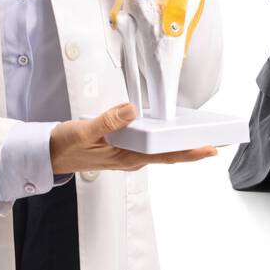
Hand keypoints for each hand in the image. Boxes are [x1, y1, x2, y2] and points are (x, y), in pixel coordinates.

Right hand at [49, 102, 216, 174]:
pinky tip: (172, 131)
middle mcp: (131, 159)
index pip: (165, 156)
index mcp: (126, 157)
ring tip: (205, 136)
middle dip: (195, 149)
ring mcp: (128, 155)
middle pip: (170, 154)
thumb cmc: (65, 145)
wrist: (48, 155)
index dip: (190, 153)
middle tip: (221, 141)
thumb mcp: (84, 131)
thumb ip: (108, 121)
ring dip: (182, 145)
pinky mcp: (123, 149)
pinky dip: (165, 140)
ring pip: (162, 151)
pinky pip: (150, 145)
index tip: (211, 149)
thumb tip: (131, 110)